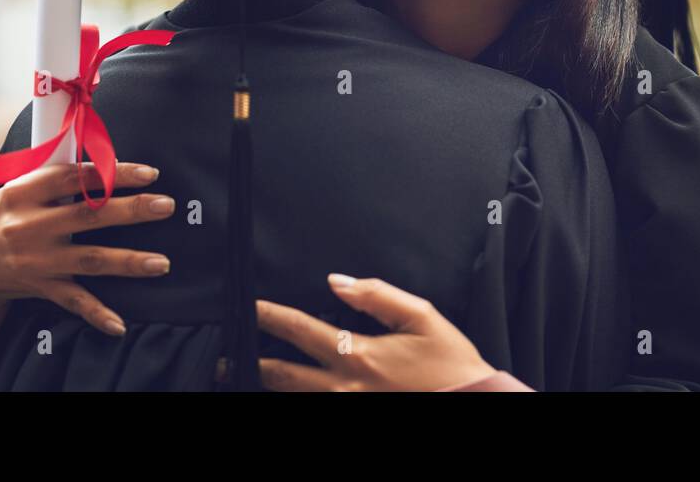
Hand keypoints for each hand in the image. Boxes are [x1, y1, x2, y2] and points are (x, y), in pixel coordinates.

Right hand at [0, 161, 176, 337]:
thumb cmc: (11, 213)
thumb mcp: (25, 187)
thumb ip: (65, 178)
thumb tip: (116, 165)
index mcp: (24, 193)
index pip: (75, 178)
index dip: (114, 174)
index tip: (150, 174)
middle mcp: (29, 226)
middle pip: (88, 217)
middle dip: (131, 210)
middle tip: (167, 206)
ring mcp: (35, 260)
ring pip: (89, 260)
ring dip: (127, 262)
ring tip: (162, 263)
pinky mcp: (39, 286)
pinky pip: (73, 301)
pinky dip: (96, 314)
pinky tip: (120, 324)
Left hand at [234, 274, 495, 391]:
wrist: (476, 404)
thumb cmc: (452, 364)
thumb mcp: (422, 316)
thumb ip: (377, 294)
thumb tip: (337, 281)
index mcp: (360, 356)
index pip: (301, 330)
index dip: (270, 316)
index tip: (249, 306)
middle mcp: (346, 388)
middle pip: (282, 376)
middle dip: (250, 363)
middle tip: (223, 356)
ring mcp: (347, 409)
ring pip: (293, 399)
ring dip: (267, 384)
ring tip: (242, 375)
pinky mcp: (355, 418)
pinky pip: (313, 410)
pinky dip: (296, 398)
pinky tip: (288, 391)